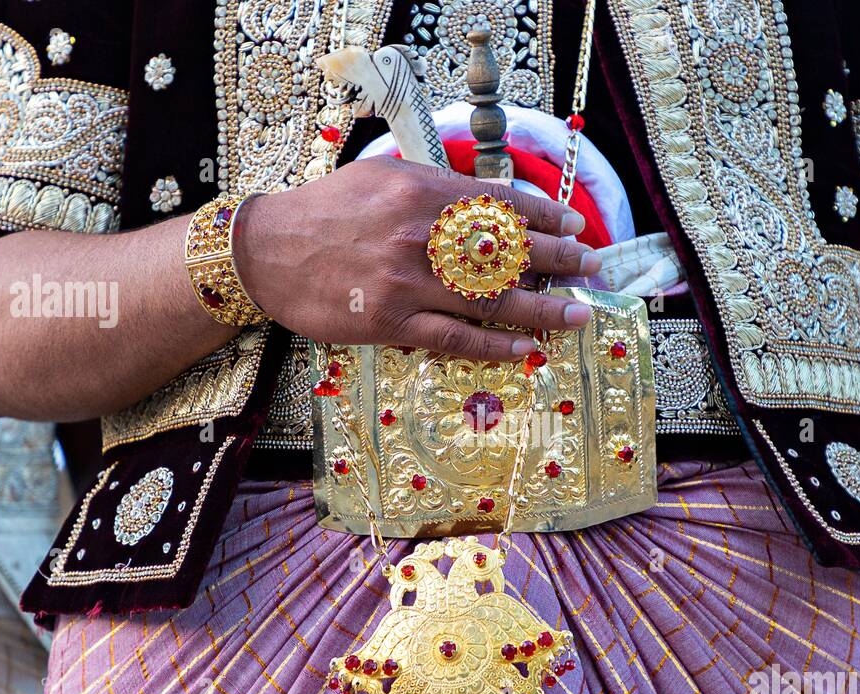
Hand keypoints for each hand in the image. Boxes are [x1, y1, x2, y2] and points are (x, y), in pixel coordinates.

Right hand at [234, 156, 599, 360]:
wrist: (266, 251)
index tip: (575, 228)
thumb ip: (433, 188)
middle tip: (593, 268)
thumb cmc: (324, 212)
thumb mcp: (380, 178)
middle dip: (559, 260)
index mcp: (423, 191)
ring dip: (542, 308)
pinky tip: (526, 350)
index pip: (501, 204)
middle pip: (508, 250)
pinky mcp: (392, 321)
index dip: (545, 218)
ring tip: (578, 315)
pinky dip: (495, 345)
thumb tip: (485, 201)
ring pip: (491, 298)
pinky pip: (456, 337)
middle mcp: (423, 234)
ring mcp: (409, 281)